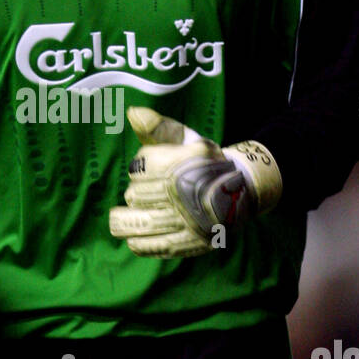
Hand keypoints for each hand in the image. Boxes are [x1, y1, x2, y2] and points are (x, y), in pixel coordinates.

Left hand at [108, 108, 280, 257]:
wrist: (239, 190)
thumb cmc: (203, 162)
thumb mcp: (186, 139)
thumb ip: (158, 127)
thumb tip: (132, 113)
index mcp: (184, 161)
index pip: (140, 166)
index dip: (138, 168)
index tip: (144, 170)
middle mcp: (186, 189)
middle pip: (137, 195)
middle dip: (134, 194)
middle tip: (139, 195)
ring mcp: (189, 218)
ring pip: (141, 222)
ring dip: (124, 222)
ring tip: (119, 219)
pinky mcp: (190, 241)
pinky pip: (156, 246)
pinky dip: (139, 243)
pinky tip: (132, 238)